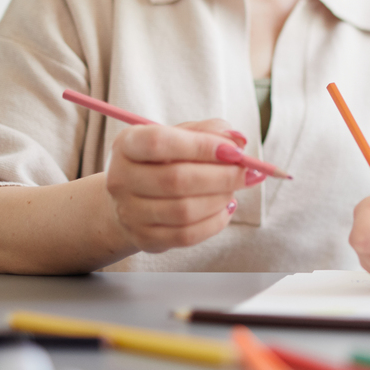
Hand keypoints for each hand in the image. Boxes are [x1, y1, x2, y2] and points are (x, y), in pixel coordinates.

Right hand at [106, 119, 264, 253]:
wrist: (133, 198)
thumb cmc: (163, 159)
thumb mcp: (181, 135)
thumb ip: (210, 131)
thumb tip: (238, 140)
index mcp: (127, 143)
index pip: (159, 142)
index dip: (201, 146)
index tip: (235, 151)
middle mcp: (120, 178)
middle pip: (176, 179)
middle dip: (222, 176)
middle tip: (249, 173)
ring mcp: (129, 213)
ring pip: (184, 210)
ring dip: (220, 198)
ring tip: (234, 189)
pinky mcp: (144, 238)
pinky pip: (187, 235)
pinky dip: (215, 222)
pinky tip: (225, 207)